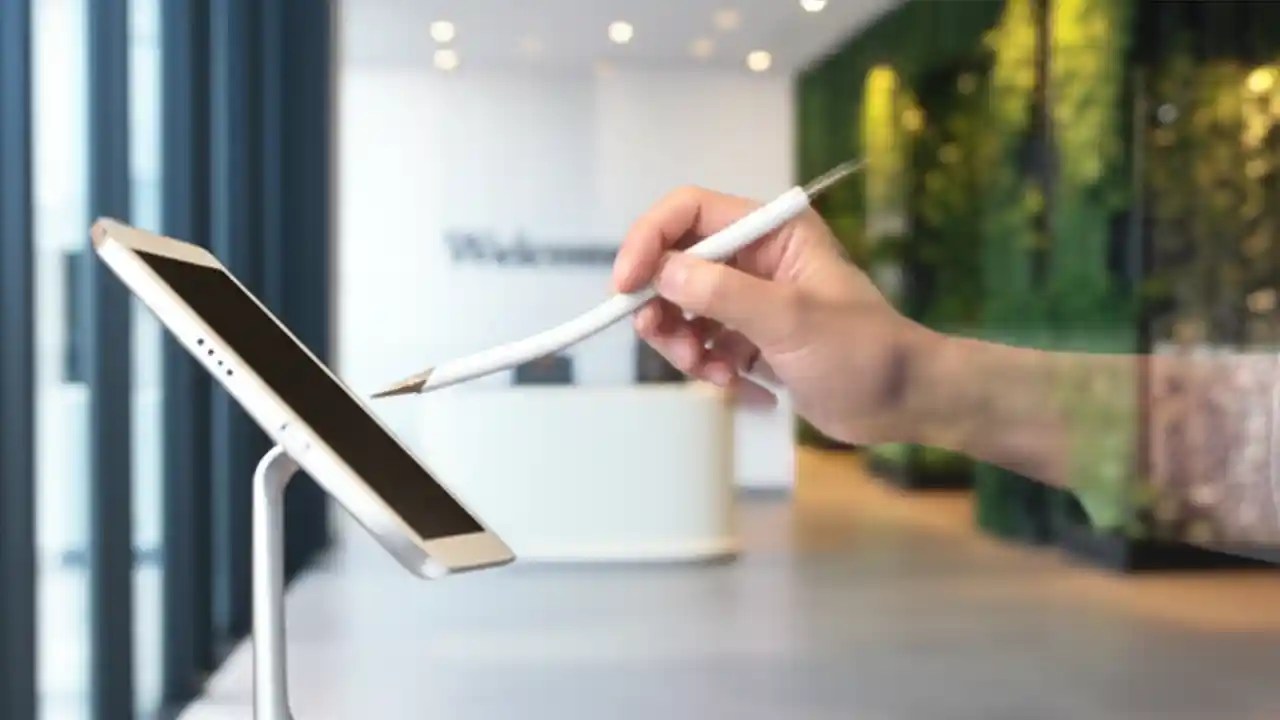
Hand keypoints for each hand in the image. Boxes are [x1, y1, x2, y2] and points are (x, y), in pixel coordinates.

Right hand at [613, 185, 935, 443]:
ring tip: (719, 375)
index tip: (625, 285)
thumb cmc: (863, 351)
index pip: (689, 213)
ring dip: (687, 347)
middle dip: (665, 309)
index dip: (648, 241)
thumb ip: (723, 293)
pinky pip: (702, 346)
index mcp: (771, 232)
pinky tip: (747, 390)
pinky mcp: (749, 338)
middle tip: (674, 345)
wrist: (904, 402)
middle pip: (674, 265)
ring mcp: (749, 300)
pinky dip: (711, 370)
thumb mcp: (791, 319)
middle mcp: (754, 258)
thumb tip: (662, 273)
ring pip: (681, 311)